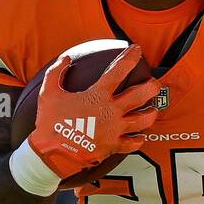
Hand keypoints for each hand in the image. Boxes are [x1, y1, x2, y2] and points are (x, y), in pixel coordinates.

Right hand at [29, 45, 158, 178]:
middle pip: (140, 95)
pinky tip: (140, 136)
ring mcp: (114, 130)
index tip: (136, 50)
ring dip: (151, 113)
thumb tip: (65, 59)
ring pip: (143, 120)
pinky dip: (139, 139)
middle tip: (154, 83)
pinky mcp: (113, 146)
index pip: (118, 71)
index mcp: (97, 96)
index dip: (129, 58)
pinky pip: (133, 143)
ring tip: (153, 109)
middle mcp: (110, 111)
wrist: (52, 153)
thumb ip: (56, 72)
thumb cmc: (50, 123)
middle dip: (151, 86)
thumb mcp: (49, 93)